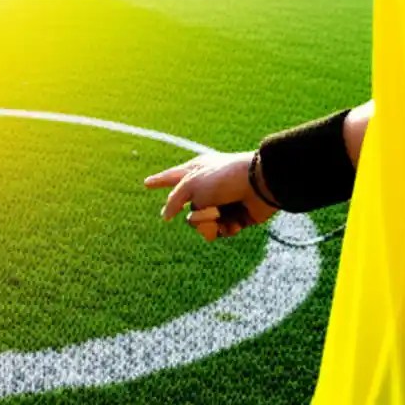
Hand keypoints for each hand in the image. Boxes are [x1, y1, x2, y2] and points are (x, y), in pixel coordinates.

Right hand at [143, 151, 277, 241]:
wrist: (258, 185)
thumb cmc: (223, 178)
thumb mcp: (190, 185)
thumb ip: (174, 201)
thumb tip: (166, 215)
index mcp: (195, 172)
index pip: (171, 177)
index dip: (158, 181)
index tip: (146, 183)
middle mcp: (207, 188)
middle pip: (187, 210)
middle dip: (197, 216)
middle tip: (210, 208)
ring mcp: (221, 203)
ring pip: (201, 224)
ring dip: (208, 223)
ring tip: (222, 214)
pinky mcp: (235, 218)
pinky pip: (220, 232)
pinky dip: (224, 229)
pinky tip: (234, 222)